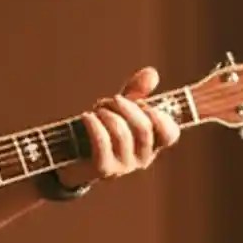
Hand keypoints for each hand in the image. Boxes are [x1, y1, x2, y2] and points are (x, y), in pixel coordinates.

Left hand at [58, 67, 180, 186]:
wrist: (72, 155)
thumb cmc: (102, 128)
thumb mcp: (120, 109)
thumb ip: (137, 92)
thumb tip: (152, 72)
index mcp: (152, 144)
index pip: (170, 133)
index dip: (158, 114)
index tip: (140, 103)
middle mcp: (142, 158)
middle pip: (143, 127)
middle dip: (124, 106)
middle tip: (110, 100)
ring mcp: (124, 166)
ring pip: (122, 133)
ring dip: (106, 114)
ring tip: (96, 110)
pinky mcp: (104, 169)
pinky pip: (102, 142)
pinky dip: (93, 124)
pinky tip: (86, 116)